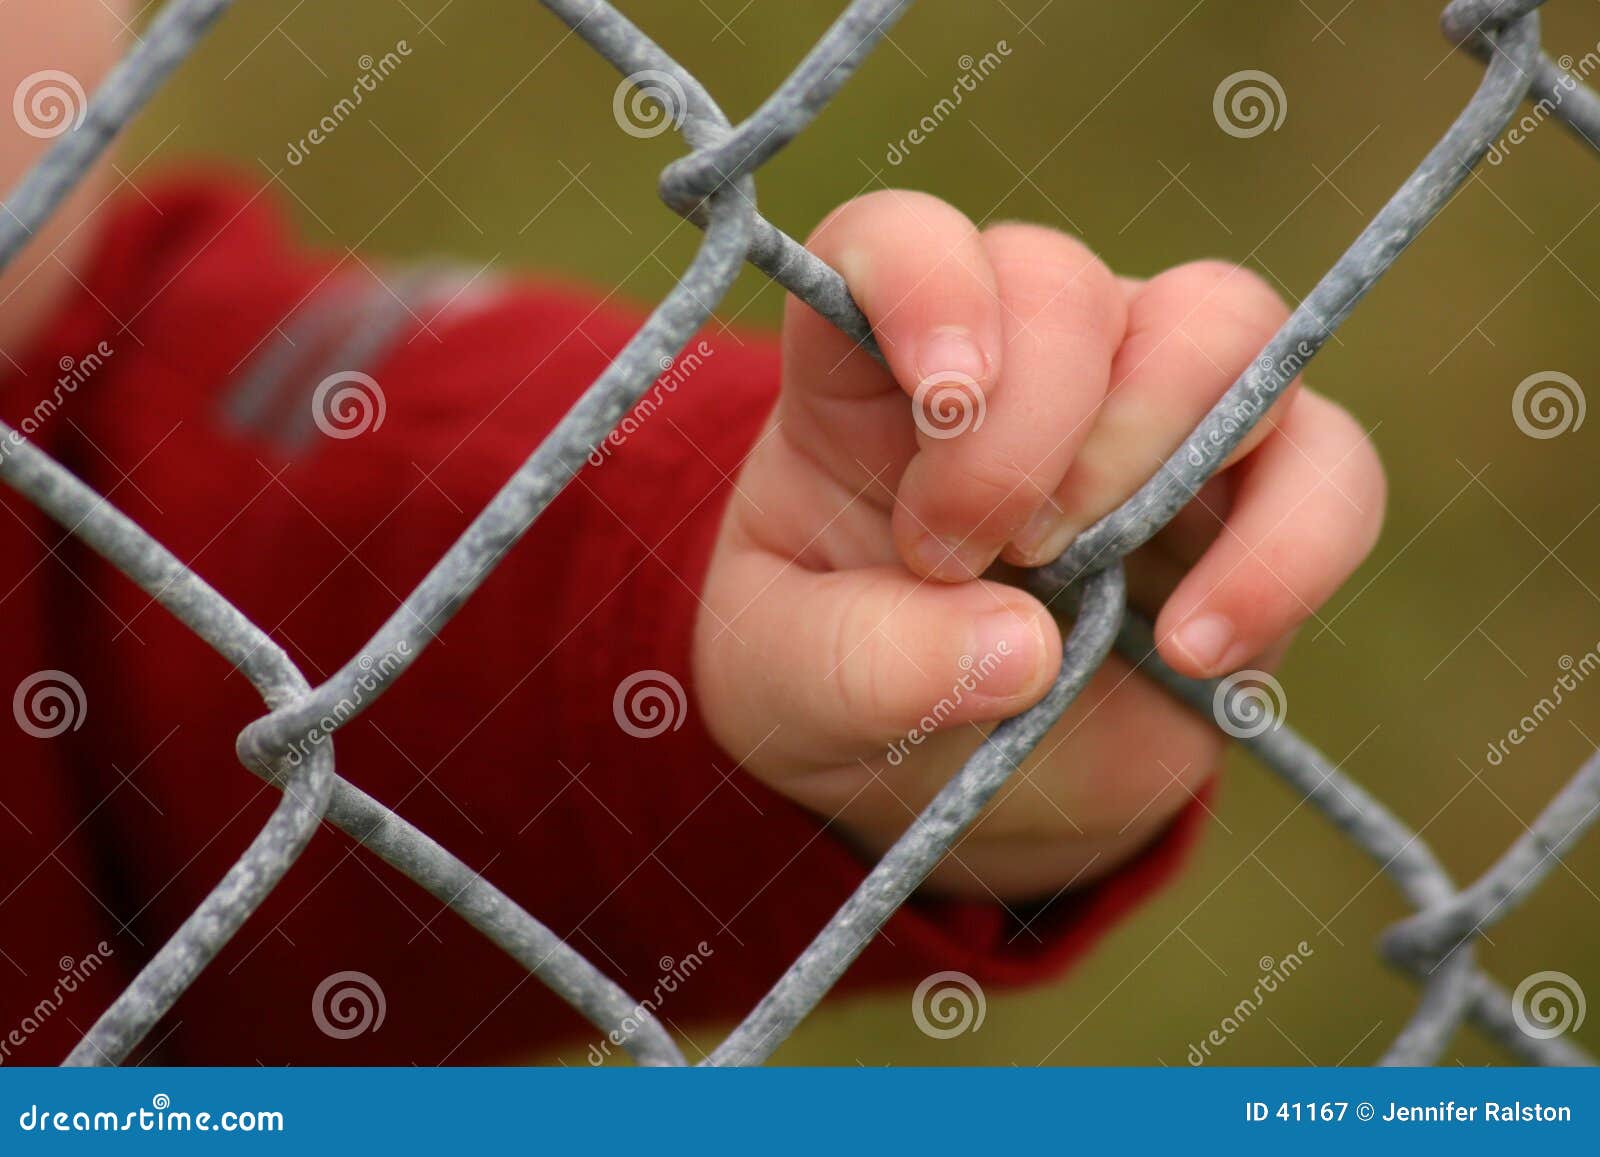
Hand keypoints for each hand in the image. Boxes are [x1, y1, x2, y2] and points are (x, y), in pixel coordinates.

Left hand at [693, 190, 1383, 900]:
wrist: (951, 771)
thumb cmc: (846, 691)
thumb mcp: (790, 690)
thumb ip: (862, 664)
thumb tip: (1020, 647)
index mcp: (869, 372)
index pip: (900, 241)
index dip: (928, 280)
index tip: (945, 395)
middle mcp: (1019, 358)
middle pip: (1061, 281)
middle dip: (1028, 420)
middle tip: (980, 553)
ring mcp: (1149, 415)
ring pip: (1221, 322)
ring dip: (1156, 440)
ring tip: (1080, 578)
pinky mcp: (1255, 499)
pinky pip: (1329, 468)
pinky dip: (1288, 548)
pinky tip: (1202, 650)